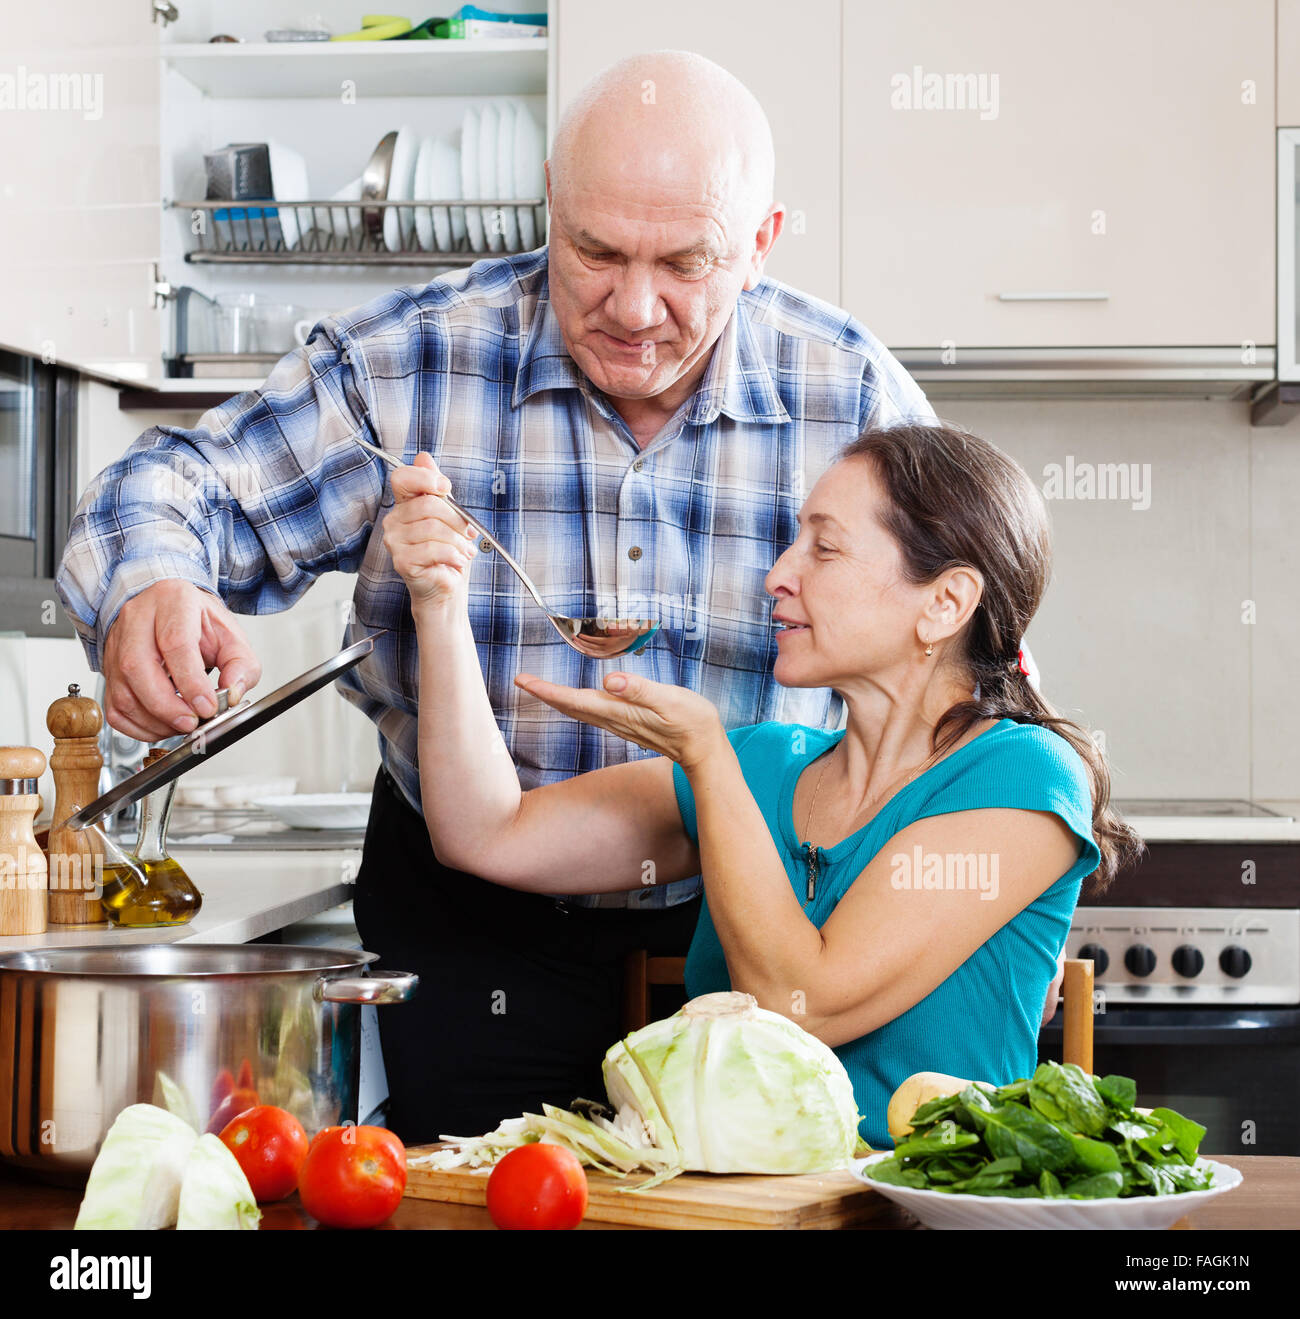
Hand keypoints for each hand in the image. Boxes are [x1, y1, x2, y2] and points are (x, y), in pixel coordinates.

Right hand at [102, 579, 261, 739]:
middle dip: (167, 706)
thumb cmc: (199, 623)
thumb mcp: (232, 636)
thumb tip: (233, 693)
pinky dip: (138, 726)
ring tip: (182, 724)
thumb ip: (241, 665)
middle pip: (137, 667)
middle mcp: (136, 619)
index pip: (175, 643)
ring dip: (154, 720)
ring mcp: (116, 645)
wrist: (171, 611)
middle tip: (192, 722)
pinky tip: (163, 725)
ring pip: (122, 691)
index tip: (207, 706)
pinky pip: (114, 707)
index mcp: (173, 601)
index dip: (191, 681)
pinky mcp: (108, 669)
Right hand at [382, 452, 478, 609]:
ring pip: (433, 528)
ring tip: (465, 552)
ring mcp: (394, 541)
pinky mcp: (401, 561)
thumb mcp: (449, 517)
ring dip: (458, 542)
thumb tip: (424, 457)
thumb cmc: (448, 553)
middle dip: (457, 519)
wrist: (446, 588)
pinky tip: (458, 562)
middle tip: (469, 533)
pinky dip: (453, 555)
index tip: (446, 488)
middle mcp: (394, 521)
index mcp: (404, 505)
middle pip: (428, 505)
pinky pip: (433, 549)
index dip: (425, 478)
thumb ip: (437, 490)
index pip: (402, 478)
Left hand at [513, 669, 723, 768]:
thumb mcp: (669, 700)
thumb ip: (640, 690)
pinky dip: (576, 703)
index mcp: (619, 711)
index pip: (574, 700)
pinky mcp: (628, 723)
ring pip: (580, 710)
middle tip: (521, 679)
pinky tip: (576, 699)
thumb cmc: (692, 722)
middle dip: (544, 693)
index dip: (547, 690)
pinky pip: (593, 712)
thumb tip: (610, 680)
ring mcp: (620, 723)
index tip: (524, 680)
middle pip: (571, 706)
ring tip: (540, 687)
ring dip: (557, 699)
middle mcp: (614, 719)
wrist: (705, 749)